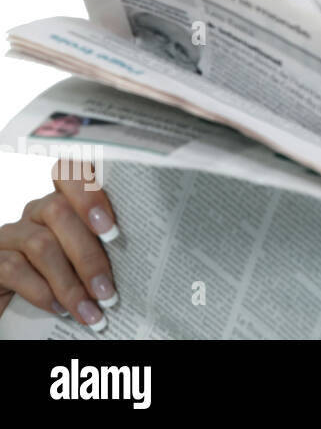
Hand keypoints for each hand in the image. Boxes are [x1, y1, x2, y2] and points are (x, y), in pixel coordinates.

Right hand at [0, 160, 119, 329]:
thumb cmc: (68, 277)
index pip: (71, 172)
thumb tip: (145, 258)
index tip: (113, 230)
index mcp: (64, 202)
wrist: (19, 310)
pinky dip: (43, 292)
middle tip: (108, 291)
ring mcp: (11, 234)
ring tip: (91, 310)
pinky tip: (61, 309)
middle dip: (88, 255)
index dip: (90, 193)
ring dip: (70, 283)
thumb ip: (105, 247)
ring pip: (41, 244)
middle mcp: (36, 212)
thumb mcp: (88, 258)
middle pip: (59, 211)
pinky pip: (15, 268)